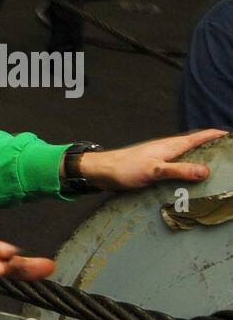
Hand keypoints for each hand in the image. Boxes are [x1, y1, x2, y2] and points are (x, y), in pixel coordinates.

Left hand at [77, 129, 226, 190]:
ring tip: (215, 171)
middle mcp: (168, 149)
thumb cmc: (125, 168)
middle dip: (213, 149)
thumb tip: (206, 171)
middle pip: (196, 146)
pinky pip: (176, 168)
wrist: (100, 172)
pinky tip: (188, 183)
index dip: (218, 135)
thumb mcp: (155, 170)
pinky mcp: (153, 169)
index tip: (232, 138)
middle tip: (227, 158)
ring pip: (186, 157)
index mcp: (172, 146)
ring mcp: (160, 159)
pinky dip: (185, 172)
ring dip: (199, 161)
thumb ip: (179, 170)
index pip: (201, 136)